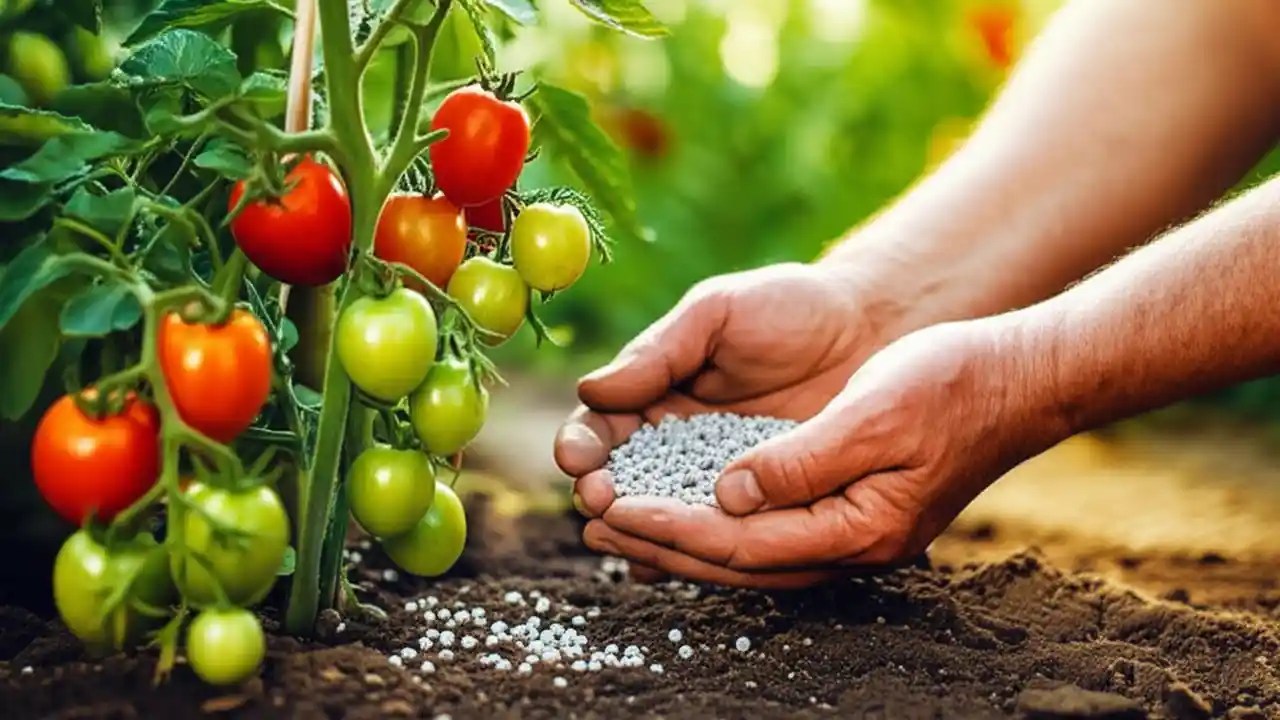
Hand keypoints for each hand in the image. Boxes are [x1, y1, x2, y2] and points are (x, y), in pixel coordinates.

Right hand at [553, 260, 916, 580]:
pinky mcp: (759, 507)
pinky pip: (721, 538)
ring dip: (638, 533)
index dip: (581, 445)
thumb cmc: (788, 308)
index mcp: (651, 392)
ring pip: (663, 517)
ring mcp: (714, 480)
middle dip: (602, 494)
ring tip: (628, 542)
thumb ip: (659, 351)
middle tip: (600, 502)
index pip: (599, 427)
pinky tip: (678, 566)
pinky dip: (694, 556)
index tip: (578, 458)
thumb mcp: (718, 312)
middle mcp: (673, 443)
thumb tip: (592, 389)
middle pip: (619, 481)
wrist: (869, 330)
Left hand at [571, 319, 1069, 587]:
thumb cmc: (954, 384)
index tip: (613, 508)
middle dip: (661, 544)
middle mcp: (852, 543)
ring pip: (747, 552)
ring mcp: (852, 530)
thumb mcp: (876, 412)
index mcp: (860, 527)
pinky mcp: (847, 508)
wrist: (1018, 379)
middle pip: (736, 561)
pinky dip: (716, 525)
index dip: (672, 528)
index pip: (744, 543)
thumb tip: (729, 493)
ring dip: (680, 540)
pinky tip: (681, 510)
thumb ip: (802, 461)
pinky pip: (767, 531)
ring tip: (620, 522)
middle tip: (594, 524)